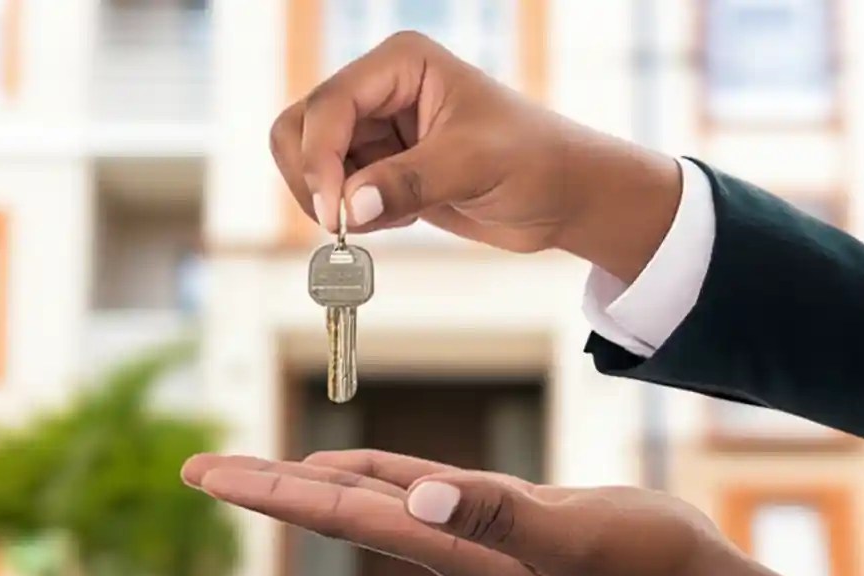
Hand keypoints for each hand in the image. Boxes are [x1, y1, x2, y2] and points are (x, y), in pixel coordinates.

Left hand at [182, 449, 805, 575]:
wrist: (675, 575)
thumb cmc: (633, 558)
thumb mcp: (564, 534)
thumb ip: (494, 514)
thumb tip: (418, 499)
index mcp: (441, 542)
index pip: (334, 511)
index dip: (266, 491)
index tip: (205, 475)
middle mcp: (435, 537)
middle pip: (326, 507)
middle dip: (259, 486)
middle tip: (196, 469)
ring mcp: (457, 524)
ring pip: (357, 496)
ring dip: (300, 481)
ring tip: (250, 469)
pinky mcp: (483, 508)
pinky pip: (404, 484)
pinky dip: (363, 472)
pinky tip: (343, 468)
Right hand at [271, 31, 681, 282]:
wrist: (563, 198)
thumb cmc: (535, 161)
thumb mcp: (473, 166)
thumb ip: (407, 183)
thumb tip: (349, 208)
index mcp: (400, 63)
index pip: (329, 104)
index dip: (320, 158)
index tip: (335, 212)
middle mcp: (379, 90)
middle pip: (300, 127)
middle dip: (312, 177)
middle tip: (341, 223)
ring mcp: (375, 131)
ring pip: (308, 163)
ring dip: (330, 201)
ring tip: (384, 219)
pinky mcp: (379, 170)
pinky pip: (335, 194)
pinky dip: (354, 216)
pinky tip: (402, 219)